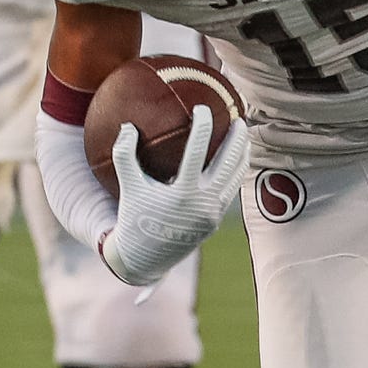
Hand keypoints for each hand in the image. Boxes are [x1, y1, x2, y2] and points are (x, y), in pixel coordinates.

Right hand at [100, 109, 249, 286]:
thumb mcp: (127, 186)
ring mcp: (212, 214)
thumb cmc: (134, 218)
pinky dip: (236, 172)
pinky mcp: (215, 220)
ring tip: (243, 134)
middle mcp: (202, 205)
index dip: (202, 127)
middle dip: (237, 139)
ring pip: (235, 178)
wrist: (145, 258)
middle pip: (227, 164)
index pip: (197, 153)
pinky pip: (230, 190)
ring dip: (242, 154)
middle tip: (238, 117)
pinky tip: (236, 158)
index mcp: (181, 195)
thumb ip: (124, 155)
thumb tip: (128, 126)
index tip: (202, 108)